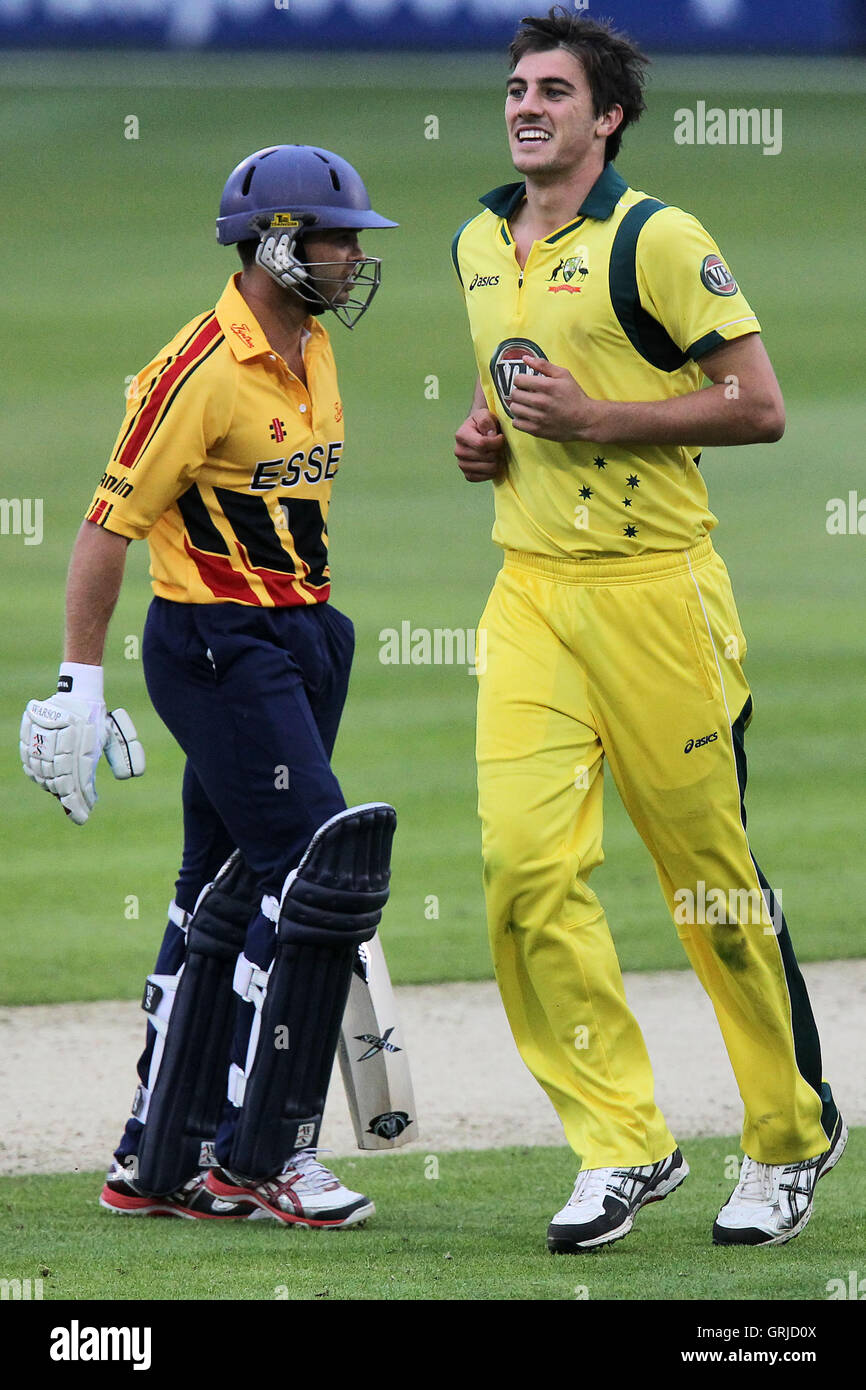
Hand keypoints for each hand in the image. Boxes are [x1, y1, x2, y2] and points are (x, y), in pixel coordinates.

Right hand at [20, 696, 144, 824]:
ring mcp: (41, 730)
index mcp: (82, 733)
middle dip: (68, 797)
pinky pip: (28, 759)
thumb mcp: (115, 734)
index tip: (84, 817)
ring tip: (65, 795)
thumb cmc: (98, 718)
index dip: (78, 801)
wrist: (77, 692)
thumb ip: (124, 754)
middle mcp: (59, 733)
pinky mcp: (28, 728)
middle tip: (78, 809)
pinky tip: (47, 782)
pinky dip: (37, 773)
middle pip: (58, 778)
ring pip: (41, 770)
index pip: (77, 777)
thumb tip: (131, 776)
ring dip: (52, 787)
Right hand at [454, 408, 506, 481]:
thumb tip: (490, 434)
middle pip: (487, 457)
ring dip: (497, 461)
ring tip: (495, 453)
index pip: (482, 444)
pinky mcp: (468, 474)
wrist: (478, 433)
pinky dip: (492, 471)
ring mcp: (462, 464)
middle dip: (497, 451)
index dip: (497, 442)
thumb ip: (486, 421)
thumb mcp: (484, 414)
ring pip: (488, 468)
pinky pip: (484, 477)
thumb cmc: (483, 423)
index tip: (501, 437)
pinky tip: (491, 462)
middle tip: (497, 446)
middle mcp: (458, 451)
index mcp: (461, 435)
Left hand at [508, 356, 603, 441]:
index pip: (518, 380)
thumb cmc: (575, 396)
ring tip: (526, 404)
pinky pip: (516, 423)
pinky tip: (527, 415)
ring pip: (514, 409)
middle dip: (518, 392)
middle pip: (514, 394)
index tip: (525, 383)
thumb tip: (525, 358)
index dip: (520, 380)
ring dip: (518, 405)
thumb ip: (543, 365)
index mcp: (547, 386)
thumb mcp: (563, 375)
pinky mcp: (537, 430)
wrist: (585, 420)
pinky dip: (519, 419)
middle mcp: (541, 402)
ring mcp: (538, 418)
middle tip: (526, 393)